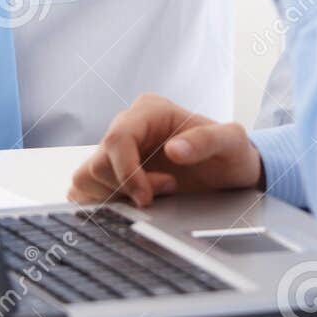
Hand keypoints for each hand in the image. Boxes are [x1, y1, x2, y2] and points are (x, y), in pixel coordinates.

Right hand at [67, 93, 262, 208]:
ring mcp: (115, 151)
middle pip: (99, 162)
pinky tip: (131, 206)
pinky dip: (102, 204)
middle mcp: (128, 126)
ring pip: (87, 177)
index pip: (118, 138)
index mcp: (150, 110)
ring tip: (154, 197)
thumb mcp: (232, 143)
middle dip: (129, 187)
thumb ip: (207, 140)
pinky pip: (85, 189)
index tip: (147, 197)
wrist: (230, 173)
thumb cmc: (230, 154)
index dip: (127, 172)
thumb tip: (173, 150)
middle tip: (166, 191)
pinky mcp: (110, 174)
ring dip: (117, 196)